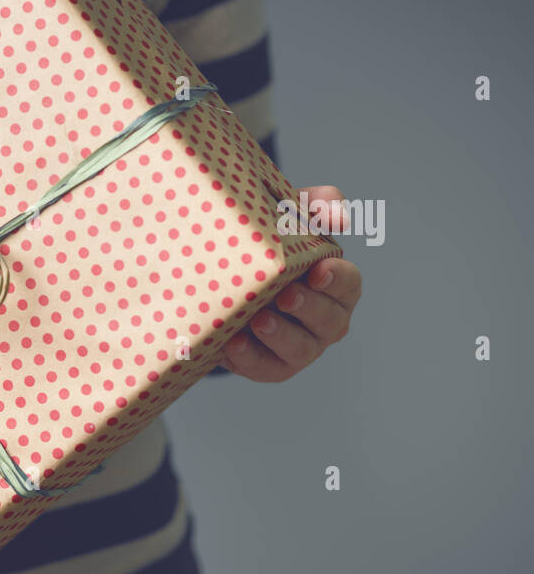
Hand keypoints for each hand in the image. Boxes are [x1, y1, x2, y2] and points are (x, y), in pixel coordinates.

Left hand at [221, 185, 361, 381]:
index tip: (319, 268)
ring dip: (280, 336)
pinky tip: (232, 344)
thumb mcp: (290, 217)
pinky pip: (264, 367)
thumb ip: (318, 205)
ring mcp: (301, 347)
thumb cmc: (269, 246)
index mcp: (336, 286)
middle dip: (308, 308)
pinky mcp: (271, 367)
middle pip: (328, 319)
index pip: (348, 283)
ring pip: (299, 348)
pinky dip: (249, 358)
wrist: (224, 280)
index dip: (337, 277)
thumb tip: (338, 215)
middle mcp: (326, 320)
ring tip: (258, 320)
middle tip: (286, 295)